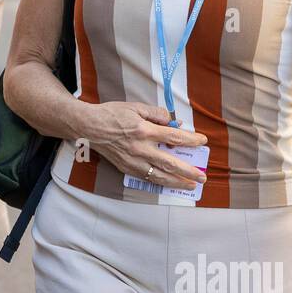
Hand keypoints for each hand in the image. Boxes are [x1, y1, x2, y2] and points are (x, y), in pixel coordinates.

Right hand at [85, 101, 207, 189]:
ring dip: (177, 182)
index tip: (202, 141)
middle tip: (202, 176)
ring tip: (190, 185)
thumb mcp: (136, 107)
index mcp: (144, 130)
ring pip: (159, 176)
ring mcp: (133, 161)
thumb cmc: (112, 114)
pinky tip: (169, 183)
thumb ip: (157, 114)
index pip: (174, 137)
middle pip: (170, 163)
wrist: (88, 127)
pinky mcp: (126, 168)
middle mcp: (140, 148)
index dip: (191, 140)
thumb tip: (174, 122)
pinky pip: (147, 178)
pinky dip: (160, 182)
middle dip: (188, 171)